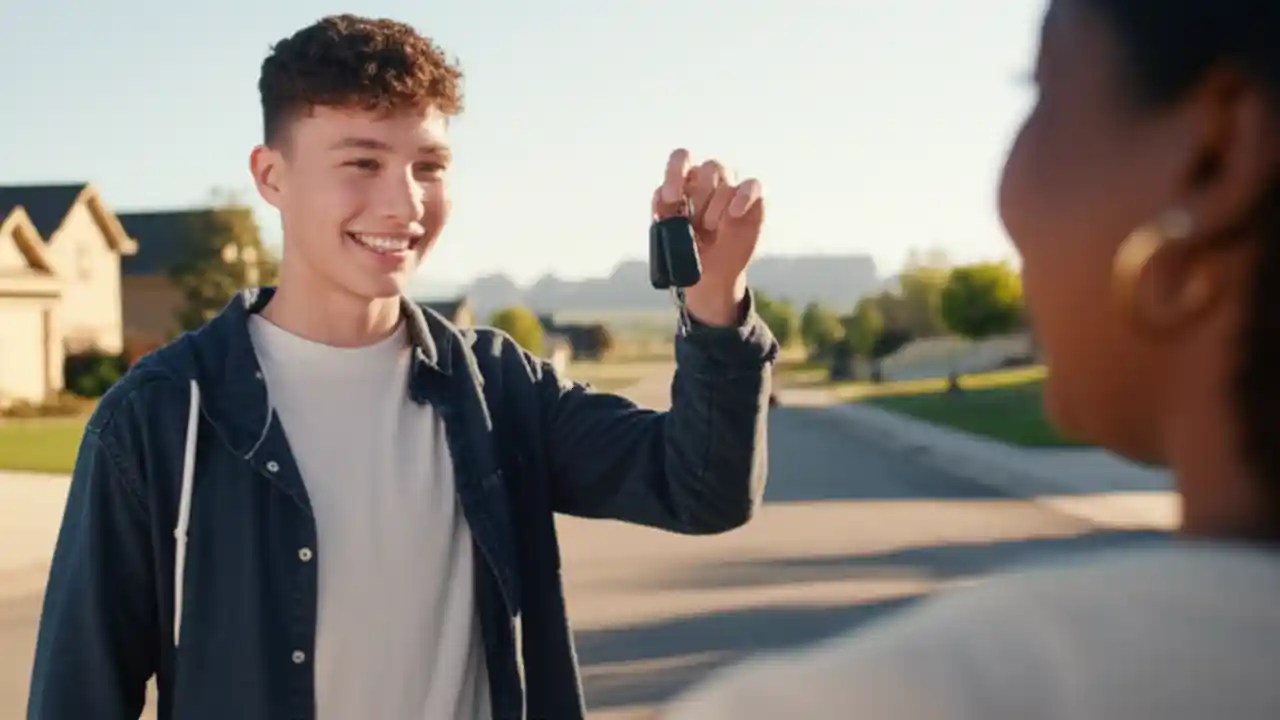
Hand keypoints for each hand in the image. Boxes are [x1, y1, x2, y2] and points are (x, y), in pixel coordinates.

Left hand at [651, 148, 764, 325]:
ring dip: (716, 205)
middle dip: (700, 196)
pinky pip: (751, 186)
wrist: (710, 274)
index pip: (681, 159)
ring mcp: (731, 188)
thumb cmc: (687, 250)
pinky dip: (742, 197)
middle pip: (708, 169)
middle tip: (696, 223)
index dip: (675, 173)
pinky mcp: (753, 200)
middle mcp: (708, 181)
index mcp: (684, 182)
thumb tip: (665, 194)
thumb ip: (663, 211)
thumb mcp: (666, 233)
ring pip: (726, 180)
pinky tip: (734, 214)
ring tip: (712, 229)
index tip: (672, 198)